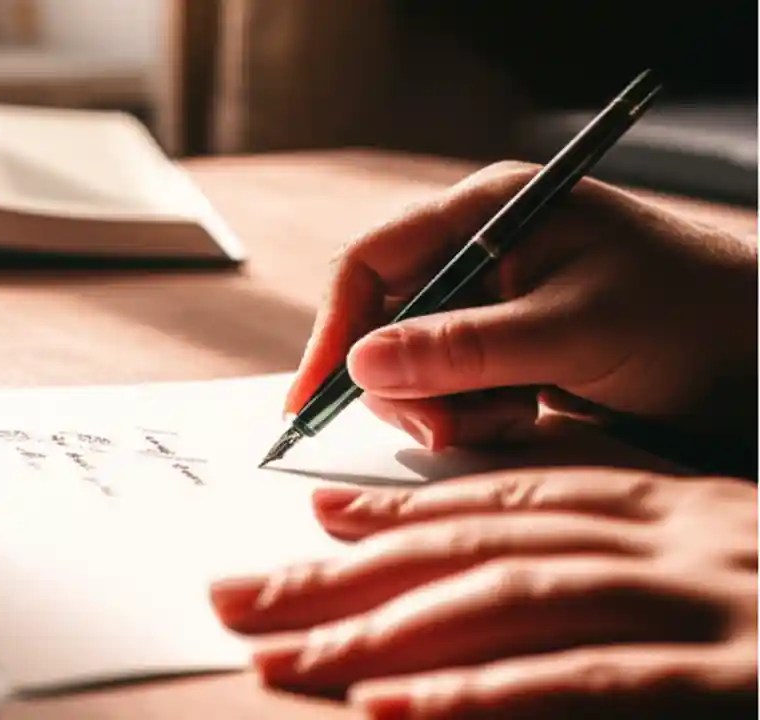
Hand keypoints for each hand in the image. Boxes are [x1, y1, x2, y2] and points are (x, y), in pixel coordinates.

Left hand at [210, 469, 756, 717]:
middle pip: (471, 545)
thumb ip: (613, 537)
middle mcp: (674, 538)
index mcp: (668, 504)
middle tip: (237, 598)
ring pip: (509, 604)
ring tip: (285, 663)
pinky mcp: (739, 684)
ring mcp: (708, 607)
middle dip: (342, 576)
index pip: (500, 497)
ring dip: (385, 635)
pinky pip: (588, 688)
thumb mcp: (719, 552)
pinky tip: (395, 719)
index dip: (393, 511)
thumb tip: (492, 547)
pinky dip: (484, 701)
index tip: (303, 528)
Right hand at [286, 162, 756, 472]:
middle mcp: (479, 254)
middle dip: (405, 385)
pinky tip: (530, 418)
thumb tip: (361, 367)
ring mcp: (492, 305)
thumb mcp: (573, 331)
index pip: (373, 264)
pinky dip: (477, 420)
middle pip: (385, 324)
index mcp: (488, 214)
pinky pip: (452, 393)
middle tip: (444, 428)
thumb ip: (465, 350)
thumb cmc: (689, 316)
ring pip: (415, 369)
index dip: (333, 330)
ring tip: (513, 418)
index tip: (311, 398)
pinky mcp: (507, 351)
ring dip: (447, 409)